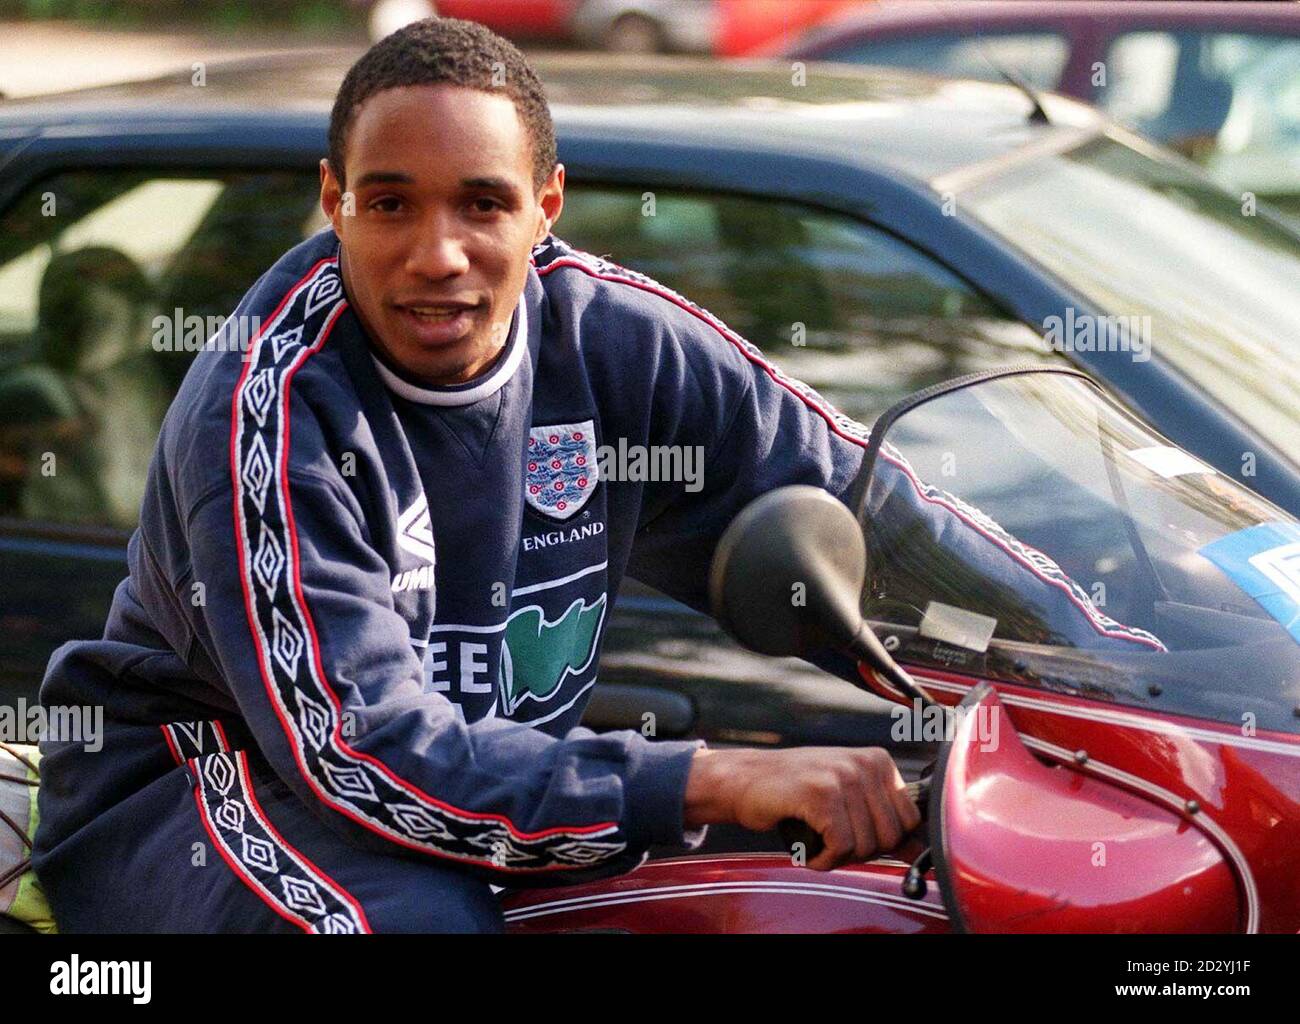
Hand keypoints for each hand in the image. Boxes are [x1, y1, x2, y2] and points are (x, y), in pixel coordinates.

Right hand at [684, 746, 919, 870]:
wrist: (746, 780)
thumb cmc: (796, 792)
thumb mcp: (847, 797)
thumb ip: (882, 820)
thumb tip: (919, 852)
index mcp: (878, 761)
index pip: (910, 821)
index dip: (882, 841)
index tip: (853, 835)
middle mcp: (865, 763)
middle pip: (890, 837)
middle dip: (861, 852)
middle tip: (832, 841)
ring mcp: (843, 776)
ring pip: (866, 845)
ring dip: (839, 857)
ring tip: (818, 842)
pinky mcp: (820, 793)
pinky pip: (841, 846)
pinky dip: (824, 859)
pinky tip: (810, 850)